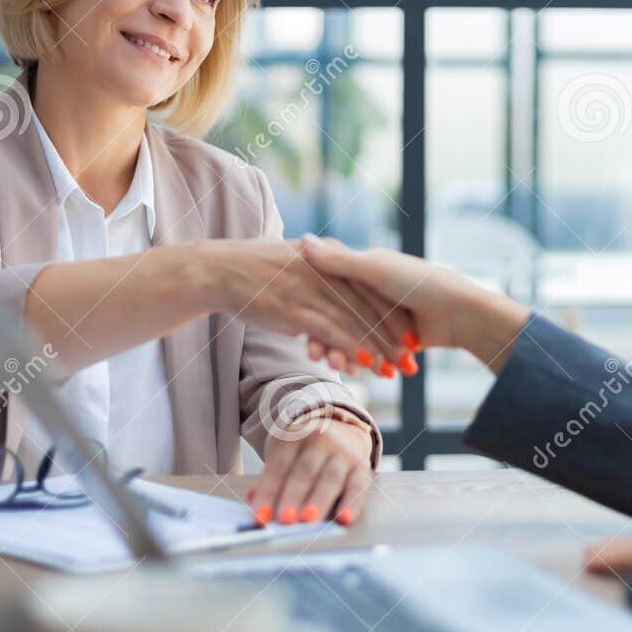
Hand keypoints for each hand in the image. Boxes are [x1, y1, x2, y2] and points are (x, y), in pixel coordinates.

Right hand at [197, 240, 416, 377]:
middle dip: (393, 338)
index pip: (373, 291)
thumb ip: (320, 283)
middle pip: (370, 308)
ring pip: (353, 320)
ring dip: (376, 349)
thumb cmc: (256, 274)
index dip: (395, 316)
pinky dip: (348, 345)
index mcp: (331, 259)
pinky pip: (328, 328)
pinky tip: (362, 363)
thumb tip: (333, 306)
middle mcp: (326, 271)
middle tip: (411, 363)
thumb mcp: (295, 270)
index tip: (413, 340)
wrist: (219, 269)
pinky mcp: (292, 306)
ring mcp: (310, 287)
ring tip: (393, 372)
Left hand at [248, 414, 375, 525]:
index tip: (261, 516)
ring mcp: (343, 452)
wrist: (341, 430)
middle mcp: (320, 440)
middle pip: (304, 472)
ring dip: (319, 501)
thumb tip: (253, 498)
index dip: (268, 492)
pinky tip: (344, 519)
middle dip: (293, 497)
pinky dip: (352, 504)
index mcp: (294, 435)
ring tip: (309, 521)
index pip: (278, 466)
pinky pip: (358, 486)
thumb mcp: (283, 454)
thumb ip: (270, 478)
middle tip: (285, 519)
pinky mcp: (361, 466)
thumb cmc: (305, 452)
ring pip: (330, 479)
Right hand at [296, 236, 529, 371]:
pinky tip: (352, 370)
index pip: (334, 288)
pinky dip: (361, 360)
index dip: (318, 306)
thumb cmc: (419, 282)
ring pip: (355, 336)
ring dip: (343, 352)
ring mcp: (387, 315)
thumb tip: (304, 241)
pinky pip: (373, 351)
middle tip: (315, 355)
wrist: (462, 312)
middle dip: (329, 338)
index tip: (300, 324)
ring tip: (335, 366)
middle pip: (342, 316)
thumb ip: (340, 262)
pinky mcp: (398, 339)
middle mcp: (376, 291)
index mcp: (369, 269)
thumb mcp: (376, 269)